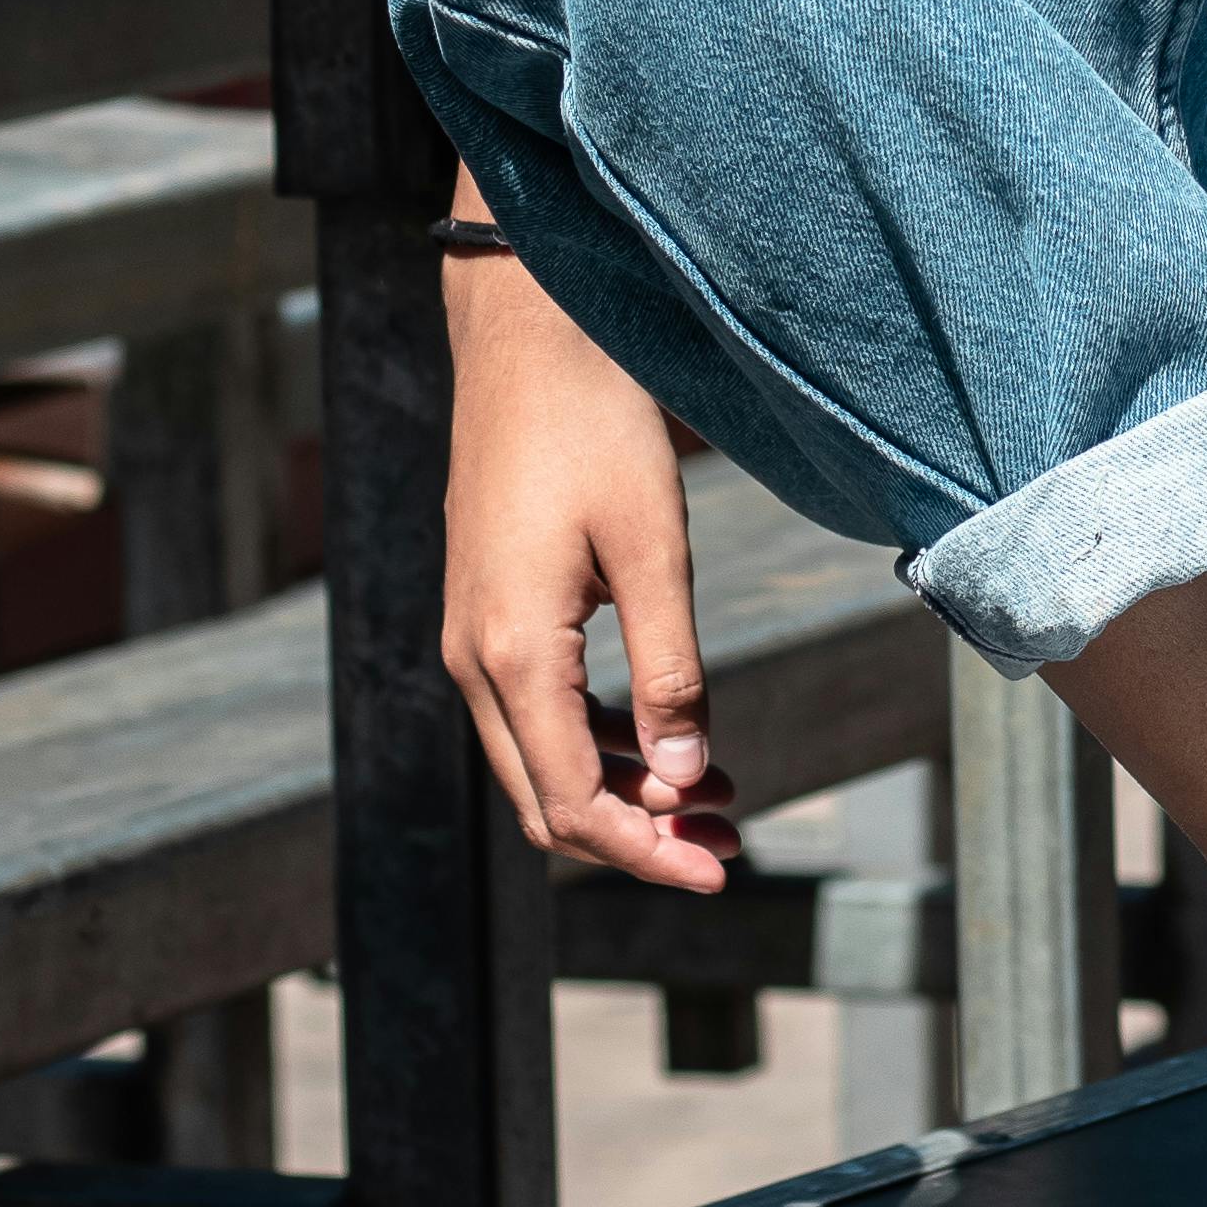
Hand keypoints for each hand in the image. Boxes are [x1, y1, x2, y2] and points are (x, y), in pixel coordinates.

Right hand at [440, 246, 741, 887]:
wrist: (525, 336)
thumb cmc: (593, 425)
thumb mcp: (651, 545)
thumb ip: (671, 667)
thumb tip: (688, 777)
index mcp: (511, 654)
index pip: (572, 803)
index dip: (647, 851)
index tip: (721, 871)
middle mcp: (474, 661)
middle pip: (548, 799)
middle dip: (641, 834)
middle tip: (732, 844)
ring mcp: (473, 638)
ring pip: (542, 759)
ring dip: (627, 789)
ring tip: (723, 795)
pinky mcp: (489, 612)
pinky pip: (538, 711)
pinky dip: (604, 741)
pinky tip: (674, 738)